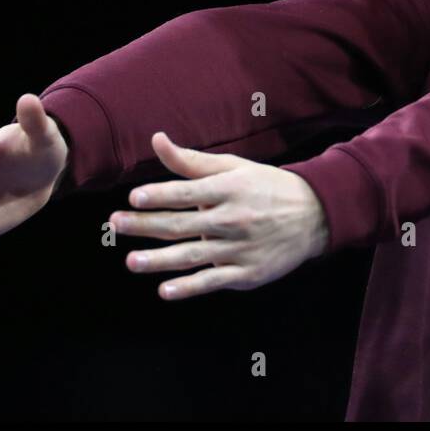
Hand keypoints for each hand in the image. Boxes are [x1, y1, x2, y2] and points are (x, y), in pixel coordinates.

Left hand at [110, 131, 329, 299]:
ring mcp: (240, 248)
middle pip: (182, 224)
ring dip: (159, 260)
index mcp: (229, 189)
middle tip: (115, 224)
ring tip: (131, 262)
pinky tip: (165, 290)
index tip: (134, 198)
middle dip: (146, 225)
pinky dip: (189, 287)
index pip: (188, 192)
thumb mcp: (233, 168)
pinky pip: (213, 281)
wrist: (314, 216)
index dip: (160, 195)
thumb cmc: (265, 187)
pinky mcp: (247, 273)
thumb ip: (190, 161)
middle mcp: (233, 218)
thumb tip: (156, 140)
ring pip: (193, 255)